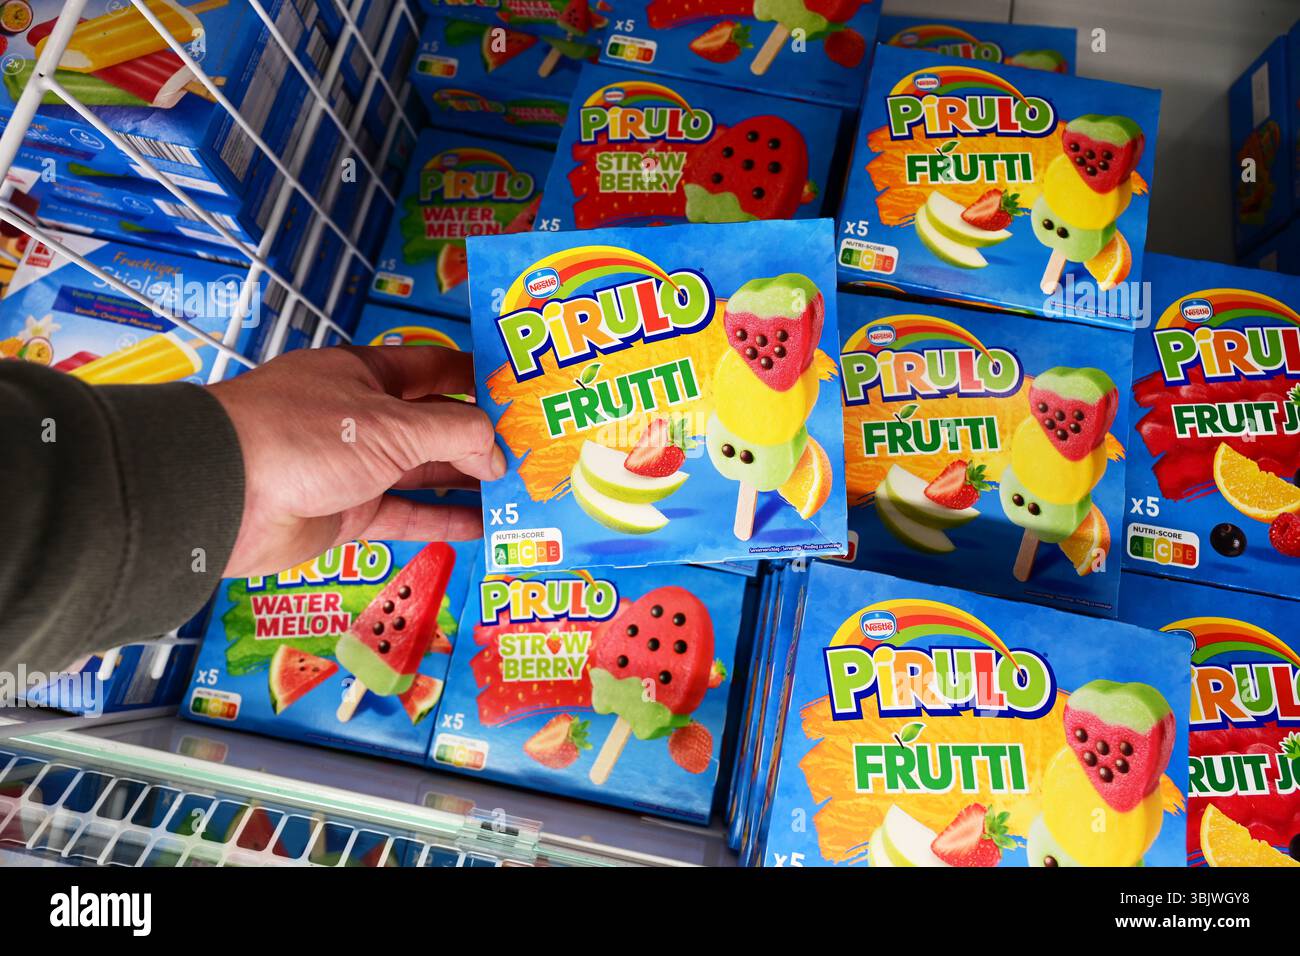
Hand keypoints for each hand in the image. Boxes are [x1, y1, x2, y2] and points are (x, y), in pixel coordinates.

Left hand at [210, 346, 502, 577]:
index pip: (437, 369)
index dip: (479, 379)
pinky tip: (481, 525)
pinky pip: (405, 513)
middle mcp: (364, 415)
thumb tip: (498, 453)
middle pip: (435, 424)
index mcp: (368, 374)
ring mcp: (354, 465)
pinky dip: (441, 518)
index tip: (523, 392)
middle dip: (481, 437)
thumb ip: (455, 435)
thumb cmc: (302, 435)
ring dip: (468, 481)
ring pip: (423, 471)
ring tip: (518, 491)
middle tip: (533, 451)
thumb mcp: (390, 426)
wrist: (225, 493)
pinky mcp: (347, 511)